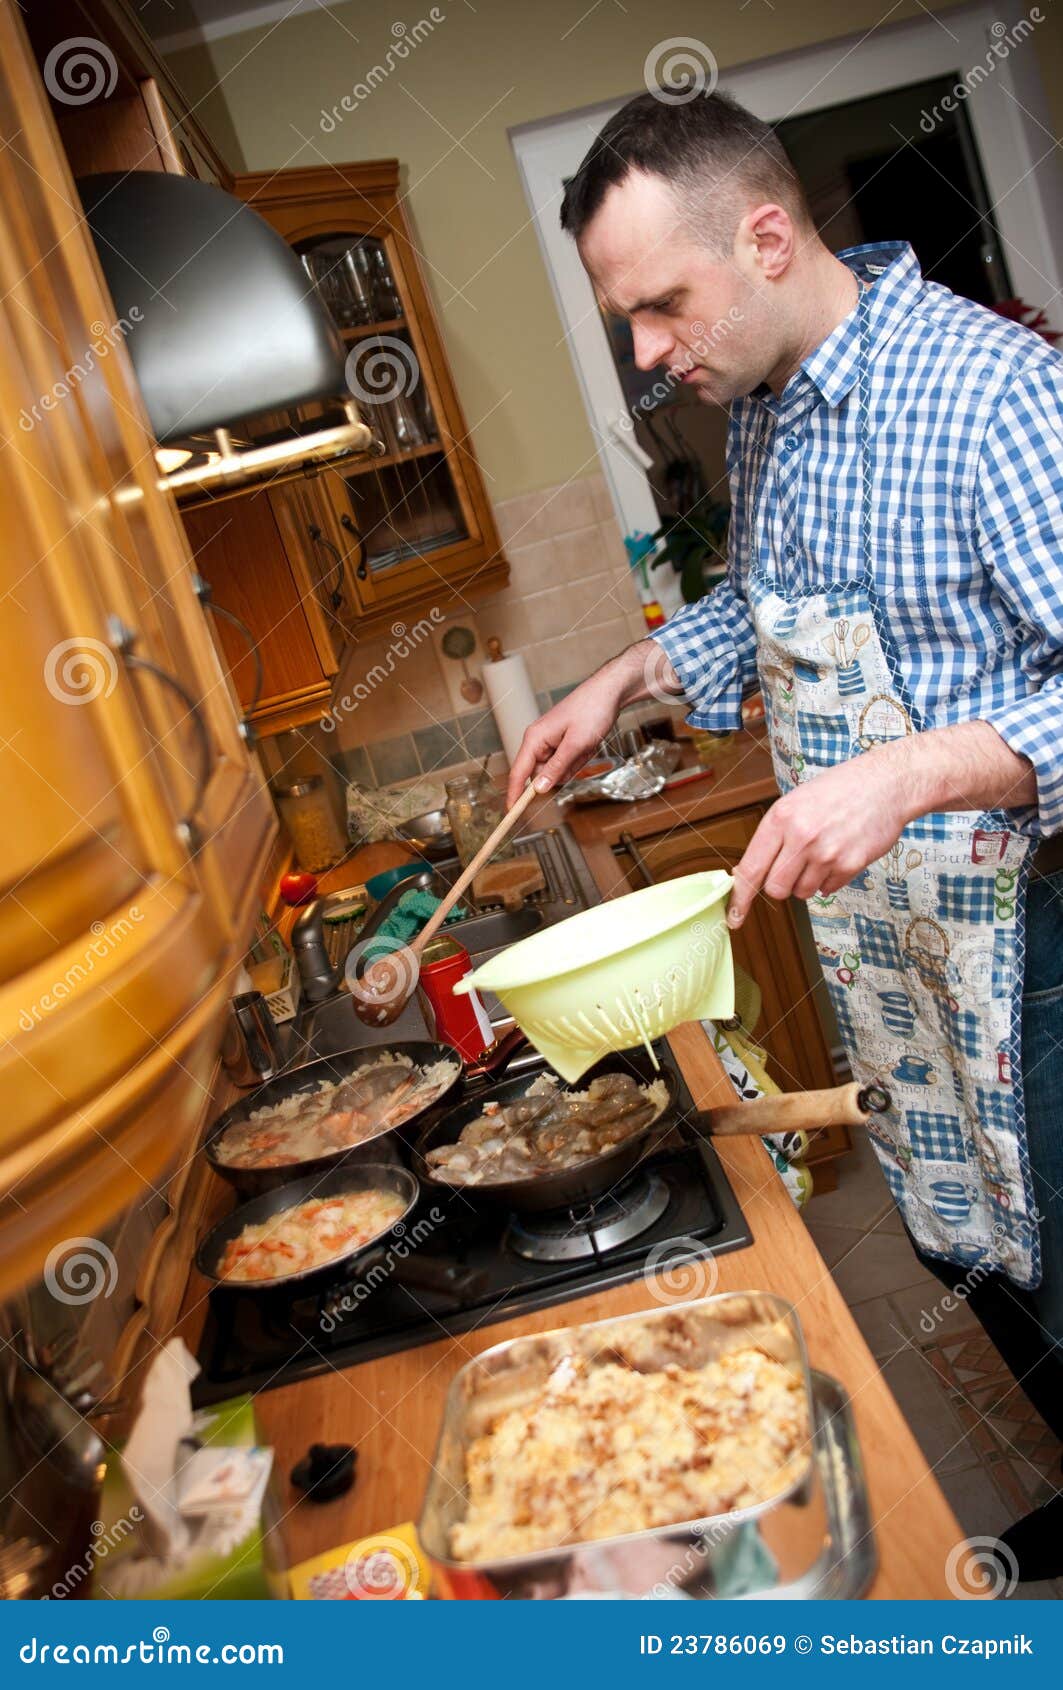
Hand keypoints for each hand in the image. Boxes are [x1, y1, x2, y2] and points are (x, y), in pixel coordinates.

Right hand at [506, 641, 676, 805]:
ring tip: (588, 744)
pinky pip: (567, 762)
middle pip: (543, 774)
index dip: (515, 794)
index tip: (511, 812)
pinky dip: (580, 758)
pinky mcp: (561, 742)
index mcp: (535, 738)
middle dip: (564, 771)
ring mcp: (550, 741)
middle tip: (582, 754)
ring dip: (575, 764)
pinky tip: (589, 743)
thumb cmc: (591, 711)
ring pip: (558, 770)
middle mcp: (538, 741)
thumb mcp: (576, 744)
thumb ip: (557, 768)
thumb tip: (539, 789)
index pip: (518, 772)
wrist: (609, 692)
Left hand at [727, 751, 912, 926]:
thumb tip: (751, 872)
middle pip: (775, 889)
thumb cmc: (838, 790)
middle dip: (782, 885)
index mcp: (780, 818)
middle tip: (794, 866)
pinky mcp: (850, 864)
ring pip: (802, 893)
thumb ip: (774, 835)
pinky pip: (828, 890)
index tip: (733, 918)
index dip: (740, 898)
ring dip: (808, 881)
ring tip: (821, 853)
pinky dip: (830, 880)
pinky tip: (839, 854)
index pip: (751, 868)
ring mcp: (826, 852)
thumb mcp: (795, 802)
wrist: (885, 784)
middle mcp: (801, 837)